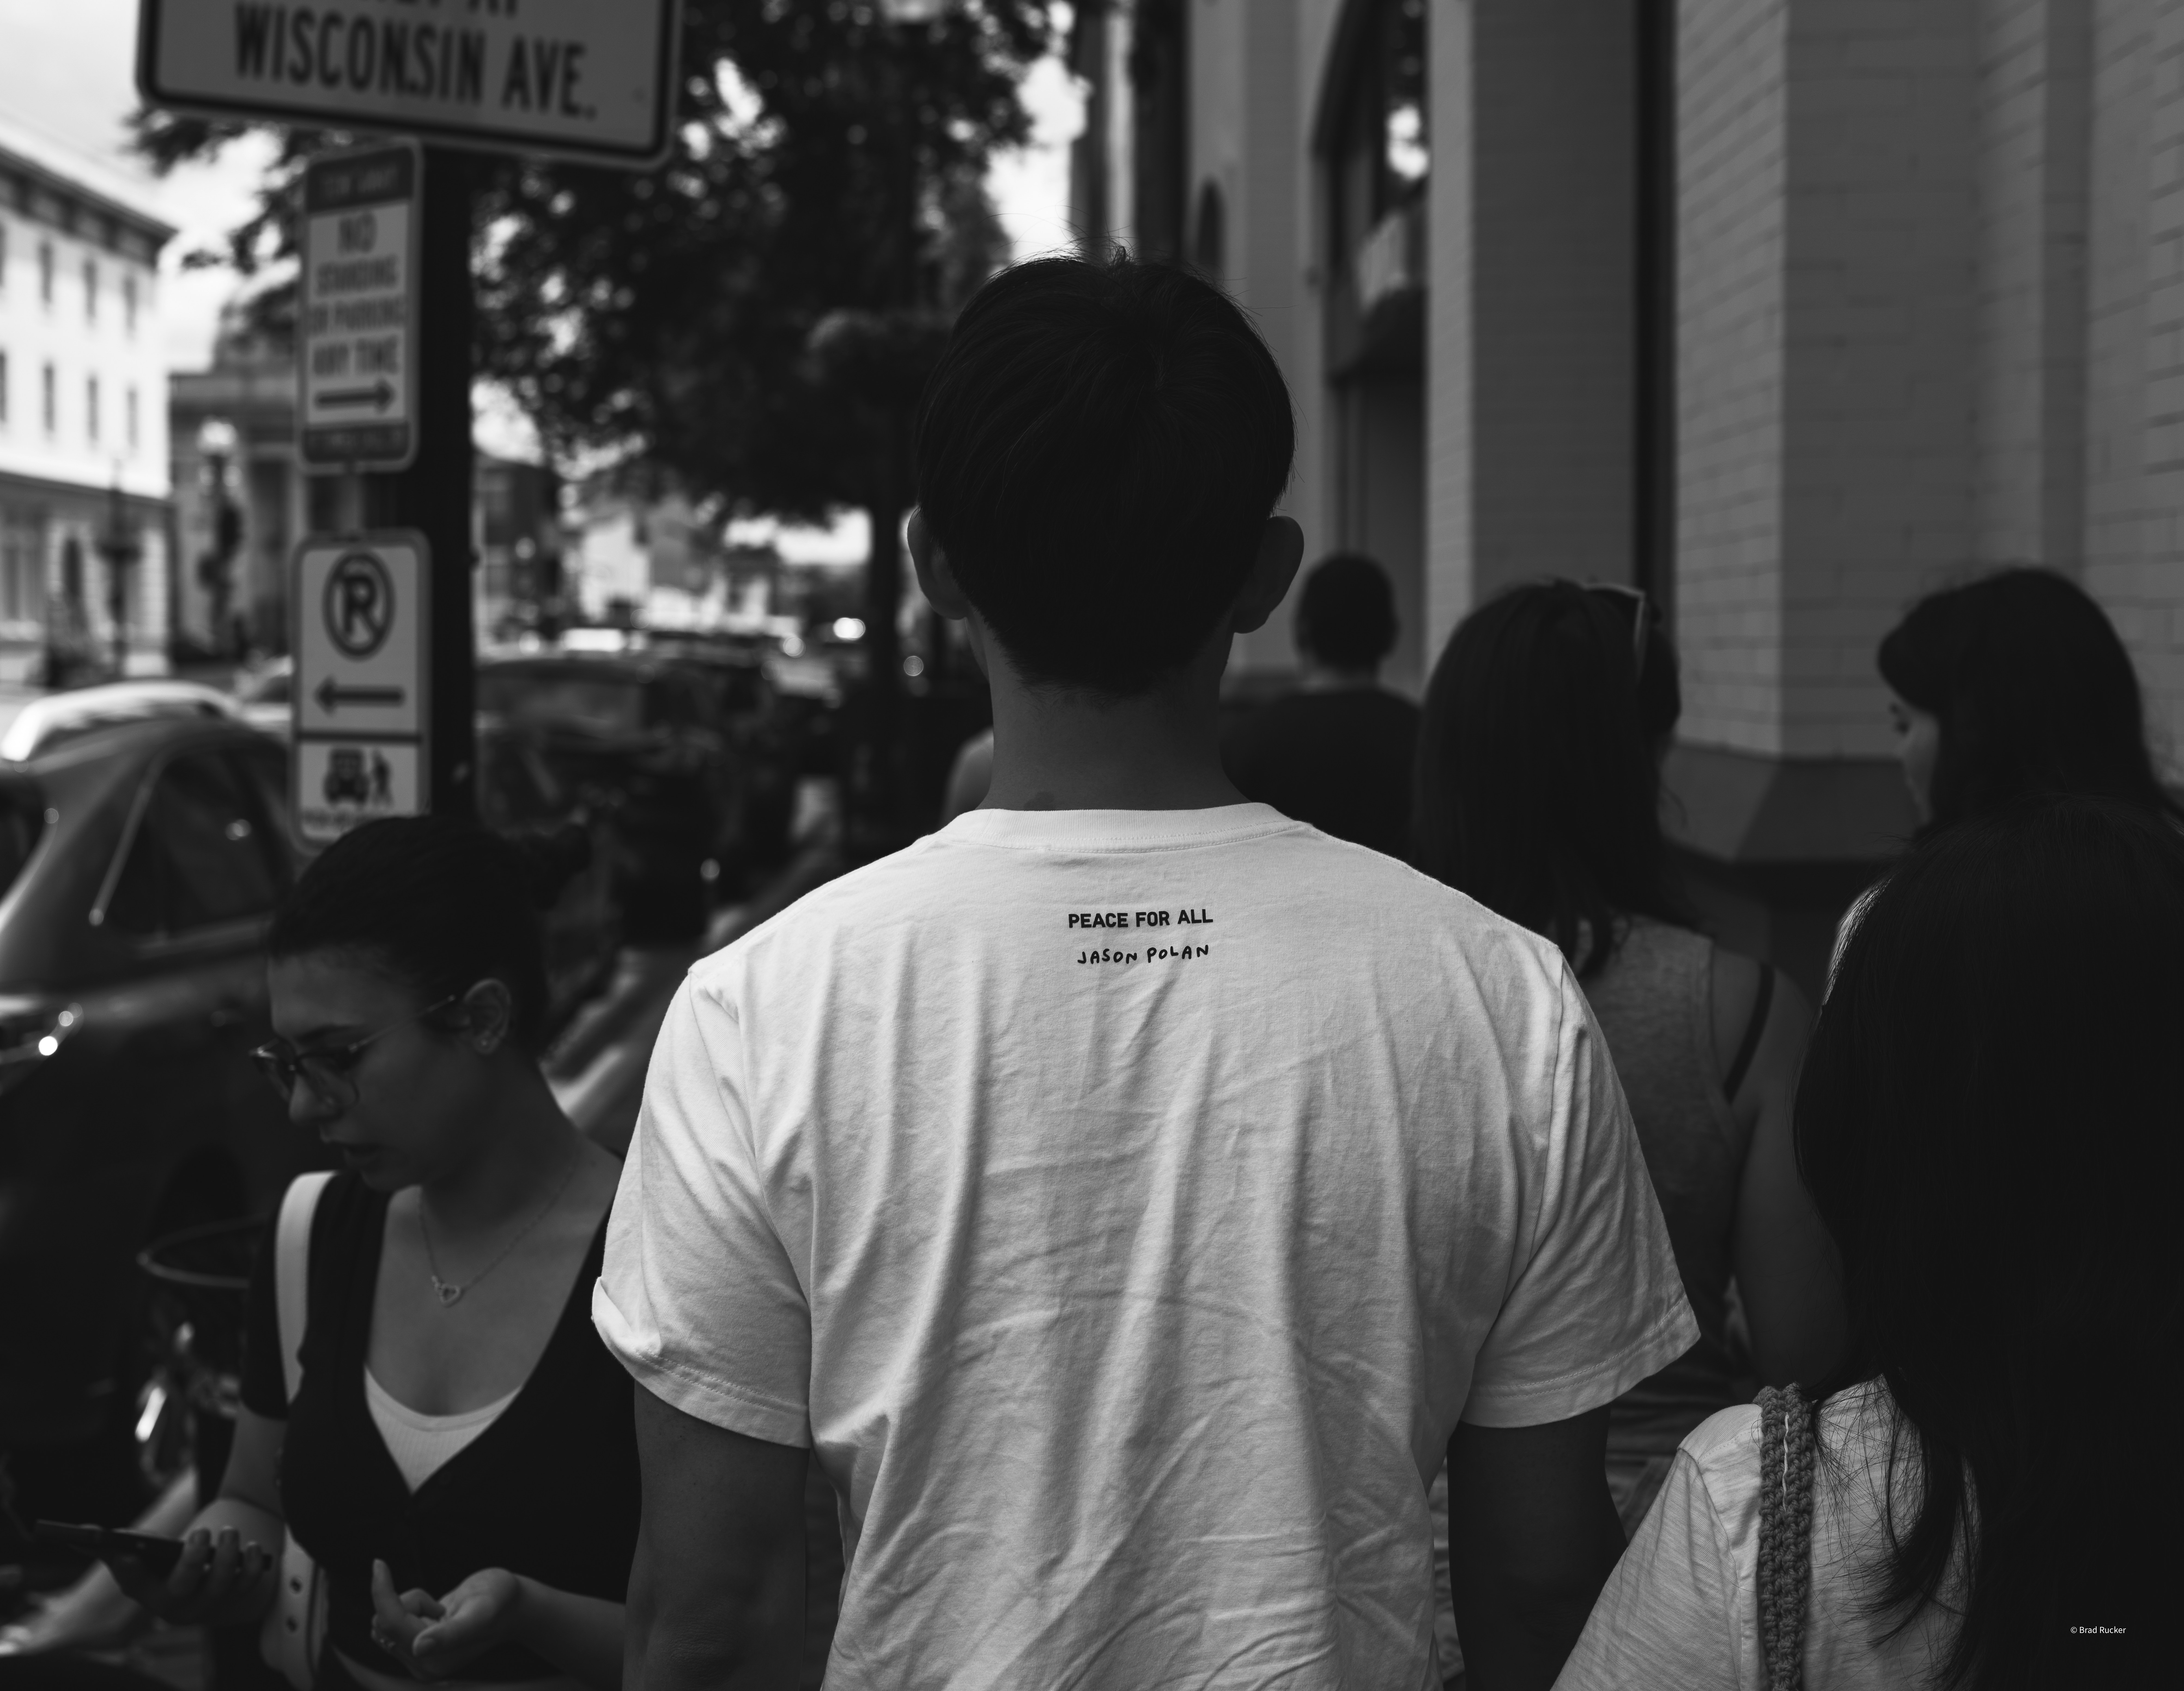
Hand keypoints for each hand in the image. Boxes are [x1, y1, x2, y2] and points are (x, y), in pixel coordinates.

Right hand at [110, 1526, 273, 1626]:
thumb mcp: (133, 1559)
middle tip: (200, 1532)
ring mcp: (206, 1605)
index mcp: (148, 1593)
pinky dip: (252, 1568)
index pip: (134, 1583)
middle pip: (184, 1588)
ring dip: (228, 1558)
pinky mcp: (231, 1599)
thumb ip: (110, 1547)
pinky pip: (246, 1587)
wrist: (192, 1588)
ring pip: (220, 1587)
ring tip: (229, 1532)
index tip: (128, 1554)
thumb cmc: (158, 1570)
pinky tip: (253, 1547)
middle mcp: (176, 1606)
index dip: (130, 1571)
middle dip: (193, 1561)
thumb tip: (83, 1534)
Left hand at [371, 1561, 526, 1680]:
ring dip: (410, 1605)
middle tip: (442, 1604)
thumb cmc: (500, 1603)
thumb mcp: (480, 1613)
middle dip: (410, 1601)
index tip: (379, 1562)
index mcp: (435, 1662)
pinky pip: (391, 1624)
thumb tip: (419, 1647)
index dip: (382, 1593)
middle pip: (385, 1623)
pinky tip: (434, 1614)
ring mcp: (418, 1659)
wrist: (511, 1606)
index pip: (391, 1624)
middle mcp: (422, 1666)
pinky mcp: (415, 1649)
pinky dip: (409, 1609)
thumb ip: (451, 1633)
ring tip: (442, 1609)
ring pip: (386, 1623)